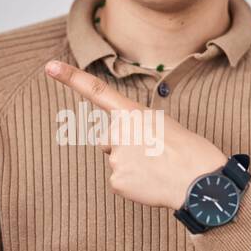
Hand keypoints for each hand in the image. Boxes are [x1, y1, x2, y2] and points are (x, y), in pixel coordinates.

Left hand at [44, 59, 227, 209]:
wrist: (200, 181)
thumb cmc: (188, 152)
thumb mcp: (162, 126)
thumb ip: (136, 128)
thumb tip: (120, 147)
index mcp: (134, 112)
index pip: (97, 91)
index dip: (71, 78)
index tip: (49, 67)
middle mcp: (120, 131)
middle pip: (107, 138)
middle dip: (123, 146)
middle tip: (152, 153)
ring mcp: (116, 156)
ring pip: (115, 160)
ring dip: (132, 165)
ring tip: (157, 168)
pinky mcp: (117, 180)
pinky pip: (119, 180)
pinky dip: (134, 184)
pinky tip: (152, 182)